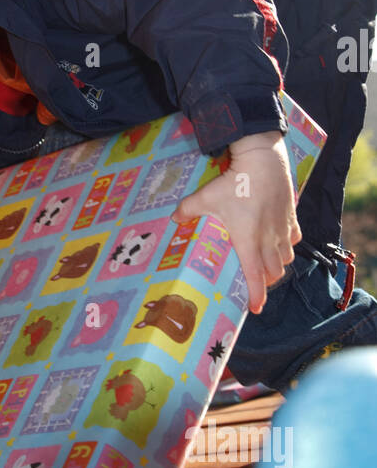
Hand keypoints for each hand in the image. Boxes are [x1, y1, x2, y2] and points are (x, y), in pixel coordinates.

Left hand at [171, 131, 301, 313]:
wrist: (263, 159)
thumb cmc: (235, 182)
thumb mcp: (206, 196)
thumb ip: (187, 210)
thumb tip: (173, 220)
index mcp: (248, 241)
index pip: (255, 276)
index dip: (256, 295)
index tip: (254, 309)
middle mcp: (269, 239)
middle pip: (274, 272)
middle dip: (266, 282)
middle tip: (255, 284)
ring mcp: (282, 228)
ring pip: (286, 258)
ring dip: (277, 266)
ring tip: (267, 266)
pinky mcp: (292, 216)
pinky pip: (294, 239)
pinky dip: (288, 245)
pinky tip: (279, 242)